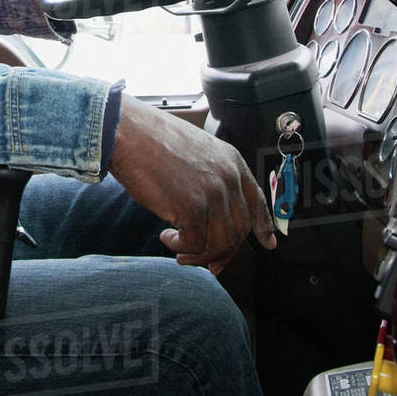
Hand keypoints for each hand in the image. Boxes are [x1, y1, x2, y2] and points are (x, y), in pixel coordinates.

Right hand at [109, 94, 276, 271]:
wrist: (129, 132)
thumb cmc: (151, 139)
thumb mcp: (196, 149)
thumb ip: (211, 174)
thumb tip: (210, 208)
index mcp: (232, 161)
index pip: (256, 200)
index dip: (263, 226)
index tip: (268, 243)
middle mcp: (228, 178)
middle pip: (239, 230)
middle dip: (224, 252)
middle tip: (209, 263)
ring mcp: (213, 195)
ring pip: (219, 243)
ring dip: (199, 255)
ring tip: (180, 251)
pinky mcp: (193, 209)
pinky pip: (195, 245)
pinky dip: (180, 248)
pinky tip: (166, 238)